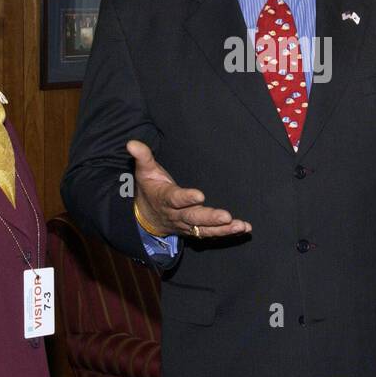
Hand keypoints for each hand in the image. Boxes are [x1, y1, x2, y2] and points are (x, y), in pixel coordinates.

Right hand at [127, 140, 250, 238]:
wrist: (146, 218)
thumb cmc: (150, 189)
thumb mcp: (144, 172)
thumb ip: (143, 157)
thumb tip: (131, 143)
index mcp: (165, 199)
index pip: (175, 199)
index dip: (186, 198)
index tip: (200, 195)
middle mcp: (176, 215)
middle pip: (193, 218)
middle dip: (210, 218)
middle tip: (226, 216)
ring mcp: (186, 225)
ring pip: (204, 230)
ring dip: (223, 229)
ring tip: (240, 226)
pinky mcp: (195, 230)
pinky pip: (211, 234)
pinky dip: (227, 232)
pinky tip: (243, 228)